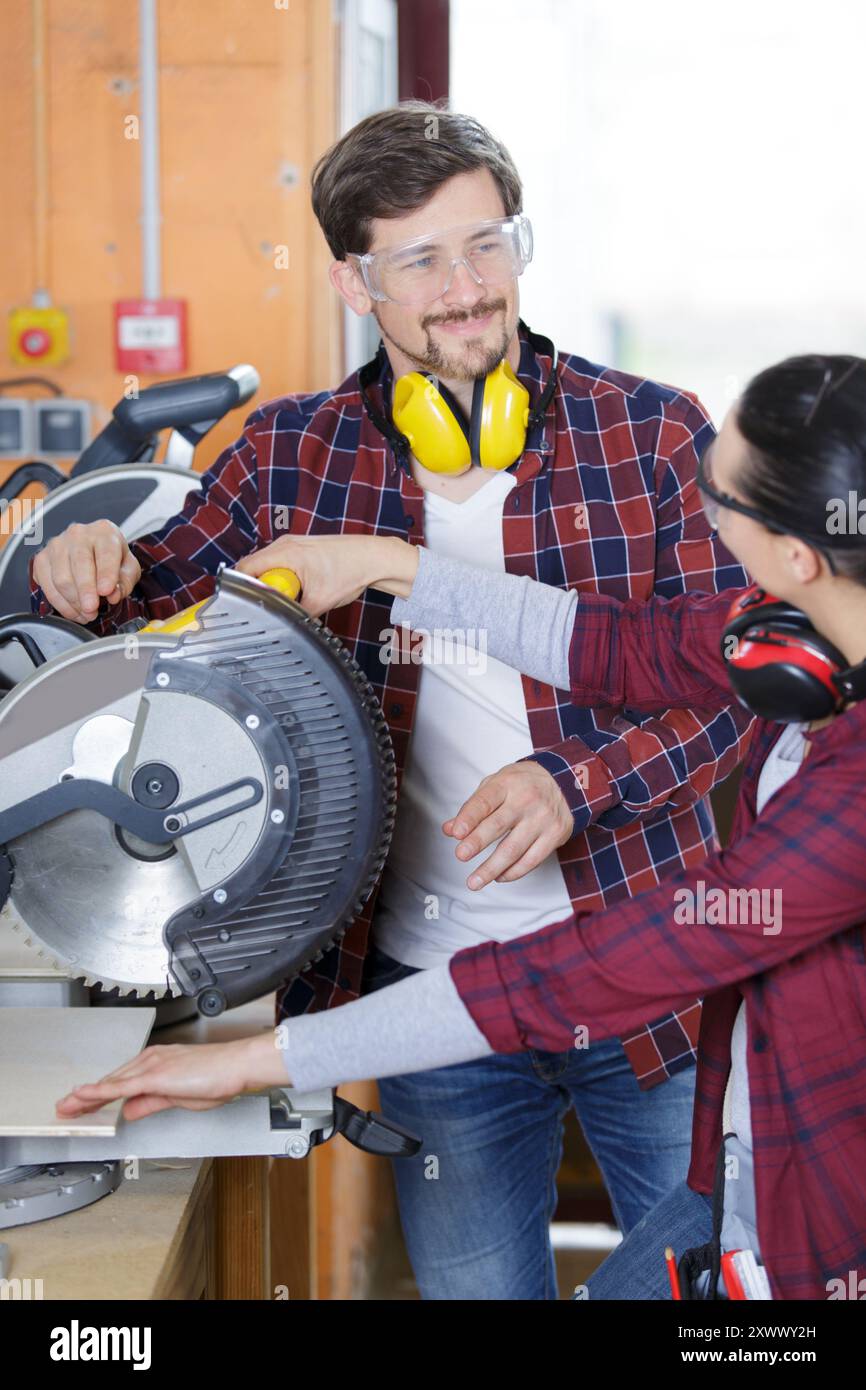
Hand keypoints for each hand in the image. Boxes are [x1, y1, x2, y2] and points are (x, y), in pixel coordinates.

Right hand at [31, 520, 140, 622]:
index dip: (106, 574)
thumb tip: (113, 595)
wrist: (91, 553)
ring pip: (61, 578)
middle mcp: (78, 534)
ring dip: (74, 602)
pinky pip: (47, 586)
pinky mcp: (42, 560)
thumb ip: (125, 582)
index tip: (106, 591)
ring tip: (88, 614)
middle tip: (92, 609)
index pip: (106, 553)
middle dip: (85, 591)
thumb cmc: (110, 560)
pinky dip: (61, 604)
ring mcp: (57, 546)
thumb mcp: (128, 569)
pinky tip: (74, 611)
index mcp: (104, 532)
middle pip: (79, 565)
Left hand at [54, 1034, 289, 1122]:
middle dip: (85, 1097)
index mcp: (158, 1064)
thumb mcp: (180, 1097)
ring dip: (86, 1096)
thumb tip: (130, 1109)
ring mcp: (152, 1065)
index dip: (99, 1094)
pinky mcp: (156, 1075)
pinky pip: (120, 1086)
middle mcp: (151, 1059)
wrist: (237, 1066)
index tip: (82, 1102)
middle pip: (111, 1081)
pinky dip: (99, 1092)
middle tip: (65, 1107)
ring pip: (111, 1083)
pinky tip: (84, 1097)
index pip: (121, 1081)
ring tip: (67, 1107)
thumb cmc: (219, 1076)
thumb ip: (151, 1103)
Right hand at [235, 534, 418, 617]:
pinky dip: (284, 576)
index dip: (241, 587)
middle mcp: (285, 543)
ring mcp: (292, 543)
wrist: (373, 558)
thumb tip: (285, 625)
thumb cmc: (351, 571)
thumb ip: (297, 614)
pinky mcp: (300, 547)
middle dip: (258, 587)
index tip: (244, 604)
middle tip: (271, 603)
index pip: (246, 568)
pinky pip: (280, 563)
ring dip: (273, 582)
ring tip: (290, 595)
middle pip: (253, 566)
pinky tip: (299, 586)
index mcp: (285, 553)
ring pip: (267, 565)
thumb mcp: (320, 601)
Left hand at [443, 762, 572, 888]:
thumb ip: (472, 807)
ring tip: (474, 881)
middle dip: (478, 842)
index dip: (469, 817)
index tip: (456, 833)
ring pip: (514, 849)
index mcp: (507, 784)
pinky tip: (499, 877)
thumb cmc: (523, 785)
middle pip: (498, 825)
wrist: (566, 782)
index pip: (485, 801)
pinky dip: (513, 872)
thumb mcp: (496, 785)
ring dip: (492, 868)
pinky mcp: (555, 835)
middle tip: (461, 855)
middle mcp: (526, 800)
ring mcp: (542, 819)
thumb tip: (449, 830)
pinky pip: (532, 860)